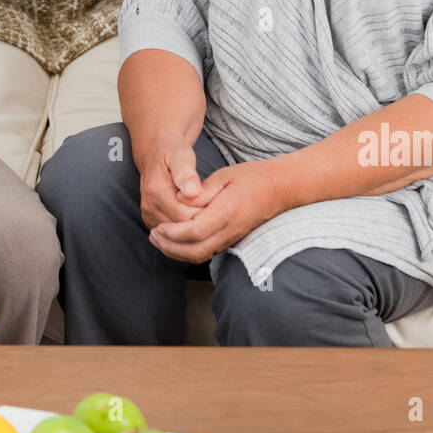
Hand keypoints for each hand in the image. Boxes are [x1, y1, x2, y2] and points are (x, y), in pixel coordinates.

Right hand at [137, 134, 225, 229]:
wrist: (155, 154)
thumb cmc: (172, 153)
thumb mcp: (181, 155)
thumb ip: (186, 173)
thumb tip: (192, 192)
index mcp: (155, 190)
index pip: (184, 216)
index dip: (202, 211)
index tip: (213, 200)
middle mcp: (149, 206)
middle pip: (181, 227)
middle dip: (199, 219)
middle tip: (212, 205)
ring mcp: (149, 215)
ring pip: (177, 234)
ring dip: (192, 225)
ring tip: (203, 208)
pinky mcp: (151, 221)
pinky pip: (172, 234)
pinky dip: (184, 228)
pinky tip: (193, 214)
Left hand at [148, 161, 283, 262]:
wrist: (279, 189)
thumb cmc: (251, 178)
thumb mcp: (225, 176)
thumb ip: (202, 190)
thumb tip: (180, 198)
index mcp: (226, 212)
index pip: (195, 231)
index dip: (173, 233)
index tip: (159, 227)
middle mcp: (229, 230)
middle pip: (195, 251)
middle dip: (170, 247)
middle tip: (153, 237)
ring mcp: (232, 238)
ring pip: (201, 256)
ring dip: (177, 252)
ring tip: (160, 241)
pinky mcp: (232, 240)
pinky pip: (208, 252)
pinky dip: (189, 251)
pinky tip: (177, 242)